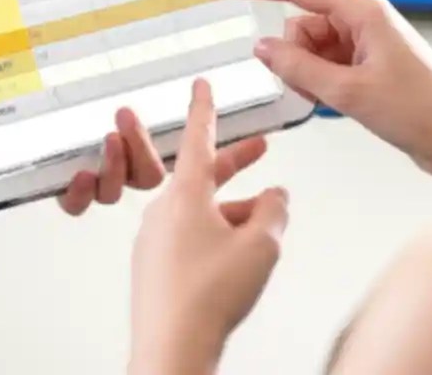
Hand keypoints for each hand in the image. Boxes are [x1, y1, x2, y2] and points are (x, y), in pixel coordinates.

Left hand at [128, 79, 288, 374]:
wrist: (172, 347)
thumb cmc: (207, 296)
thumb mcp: (261, 246)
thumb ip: (274, 212)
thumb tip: (276, 196)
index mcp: (185, 195)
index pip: (198, 138)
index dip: (205, 109)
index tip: (202, 85)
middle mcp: (164, 211)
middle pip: (204, 175)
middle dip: (236, 163)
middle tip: (259, 148)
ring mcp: (155, 239)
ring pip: (201, 211)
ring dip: (233, 209)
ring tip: (267, 219)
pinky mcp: (155, 266)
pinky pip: (190, 237)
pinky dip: (217, 234)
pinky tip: (239, 253)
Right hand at [220, 0, 431, 191]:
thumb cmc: (422, 112)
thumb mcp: (348, 92)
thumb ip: (297, 68)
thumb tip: (263, 49)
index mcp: (364, 11)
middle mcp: (364, 20)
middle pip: (301, 27)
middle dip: (295, 58)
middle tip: (316, 88)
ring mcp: (366, 43)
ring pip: (310, 50)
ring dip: (310, 76)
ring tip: (337, 101)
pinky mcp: (368, 64)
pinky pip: (325, 67)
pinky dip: (323, 85)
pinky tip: (342, 105)